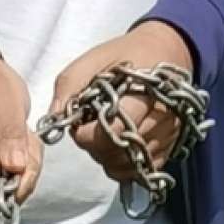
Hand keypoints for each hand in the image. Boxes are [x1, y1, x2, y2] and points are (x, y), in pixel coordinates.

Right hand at [0, 44, 40, 208]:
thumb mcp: (7, 99)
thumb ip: (12, 135)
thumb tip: (16, 167)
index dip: (13, 188)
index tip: (24, 161)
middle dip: (22, 176)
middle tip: (27, 142)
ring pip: (0, 188)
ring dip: (21, 167)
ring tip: (22, 135)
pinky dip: (14, 162)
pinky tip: (15, 139)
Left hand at [48, 20, 196, 185]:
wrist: (166, 52)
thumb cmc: (127, 55)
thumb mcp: (94, 59)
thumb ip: (70, 84)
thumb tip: (54, 118)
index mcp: (144, 93)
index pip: (114, 132)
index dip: (88, 136)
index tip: (79, 126)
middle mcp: (161, 118)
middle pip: (118, 153)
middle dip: (95, 146)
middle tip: (90, 127)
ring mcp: (168, 136)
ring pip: (126, 166)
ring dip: (106, 156)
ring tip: (104, 134)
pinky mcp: (169, 148)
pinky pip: (138, 171)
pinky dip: (122, 164)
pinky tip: (117, 146)